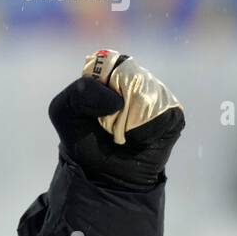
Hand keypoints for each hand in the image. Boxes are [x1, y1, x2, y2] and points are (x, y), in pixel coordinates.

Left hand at [48, 49, 184, 190]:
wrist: (103, 173)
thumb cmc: (82, 137)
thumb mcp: (64, 112)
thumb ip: (78, 93)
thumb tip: (117, 100)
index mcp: (108, 73)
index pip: (112, 62)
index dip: (101, 84)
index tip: (90, 108)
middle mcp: (135, 79)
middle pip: (132, 77)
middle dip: (113, 106)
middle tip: (105, 124)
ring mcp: (156, 96)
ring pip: (148, 96)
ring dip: (128, 120)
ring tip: (120, 132)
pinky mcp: (172, 115)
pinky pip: (163, 115)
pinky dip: (145, 132)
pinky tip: (137, 139)